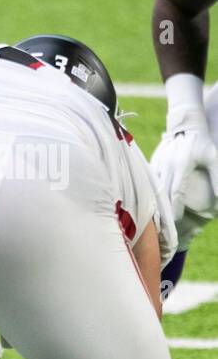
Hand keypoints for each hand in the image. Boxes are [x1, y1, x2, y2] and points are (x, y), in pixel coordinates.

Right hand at [153, 107, 217, 249]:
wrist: (184, 123)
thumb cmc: (201, 142)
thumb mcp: (214, 159)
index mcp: (179, 168)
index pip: (175, 195)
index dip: (175, 213)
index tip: (174, 229)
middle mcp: (164, 169)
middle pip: (161, 198)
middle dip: (161, 217)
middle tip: (162, 235)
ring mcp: (155, 168)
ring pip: (151, 193)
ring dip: (154, 210)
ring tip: (153, 228)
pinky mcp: (151, 166)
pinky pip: (148, 187)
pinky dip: (149, 200)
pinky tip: (150, 210)